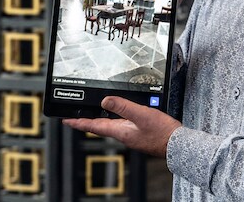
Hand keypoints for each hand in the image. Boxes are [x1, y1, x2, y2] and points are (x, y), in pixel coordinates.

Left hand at [62, 96, 181, 156]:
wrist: (178, 144)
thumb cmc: (162, 133)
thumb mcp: (141, 114)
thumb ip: (123, 106)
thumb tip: (105, 100)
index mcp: (120, 131)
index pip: (94, 126)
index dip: (78, 123)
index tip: (66, 121)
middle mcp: (123, 134)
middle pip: (100, 126)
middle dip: (86, 121)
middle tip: (74, 117)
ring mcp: (131, 134)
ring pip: (110, 125)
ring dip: (99, 120)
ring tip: (90, 114)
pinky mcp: (139, 133)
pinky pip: (122, 124)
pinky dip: (115, 119)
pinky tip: (118, 115)